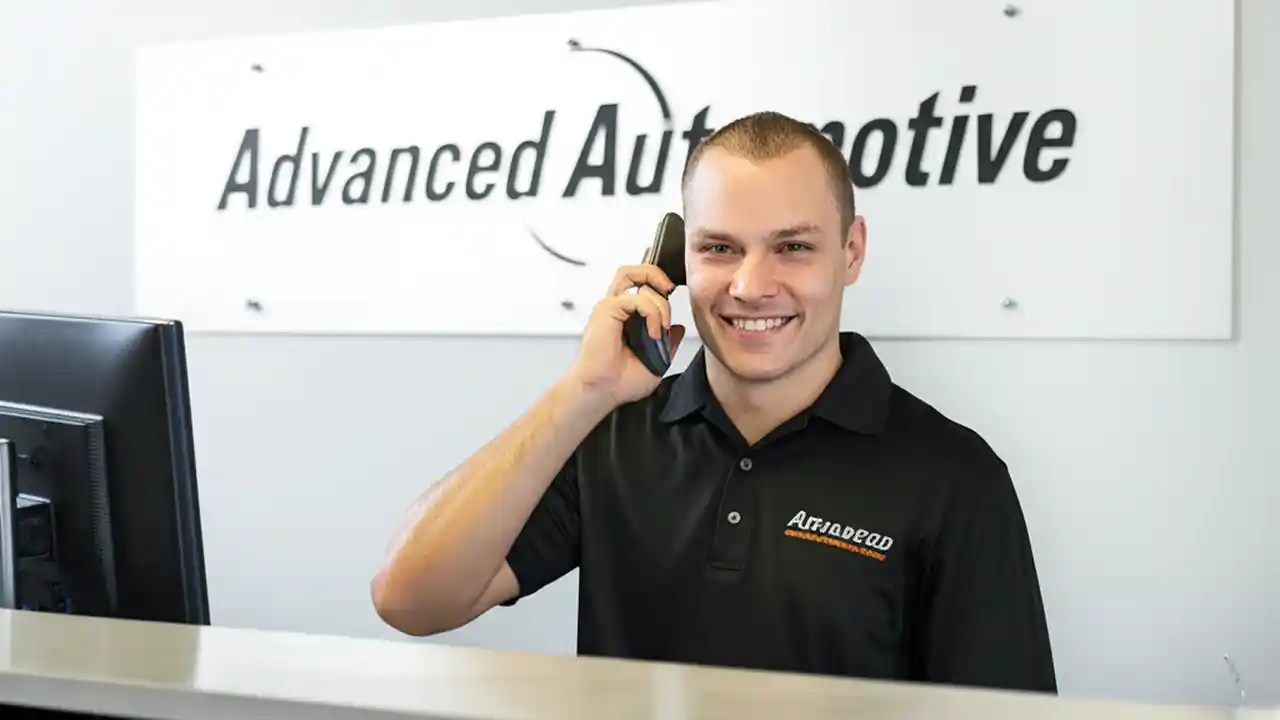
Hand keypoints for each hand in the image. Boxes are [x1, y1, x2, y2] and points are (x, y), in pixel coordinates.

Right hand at [566, 263, 685, 406]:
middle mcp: (617, 309)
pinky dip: (652, 314)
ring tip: (661, 323)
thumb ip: (668, 343)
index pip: (642, 286)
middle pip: (634, 271)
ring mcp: (611, 307)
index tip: (672, 302)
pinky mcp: (607, 310)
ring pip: (636, 277)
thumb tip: (677, 328)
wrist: (602, 392)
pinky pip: (637, 299)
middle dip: (657, 274)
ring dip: (658, 298)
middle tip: (670, 290)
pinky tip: (654, 334)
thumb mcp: (657, 362)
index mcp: (626, 318)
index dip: (660, 287)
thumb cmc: (620, 383)